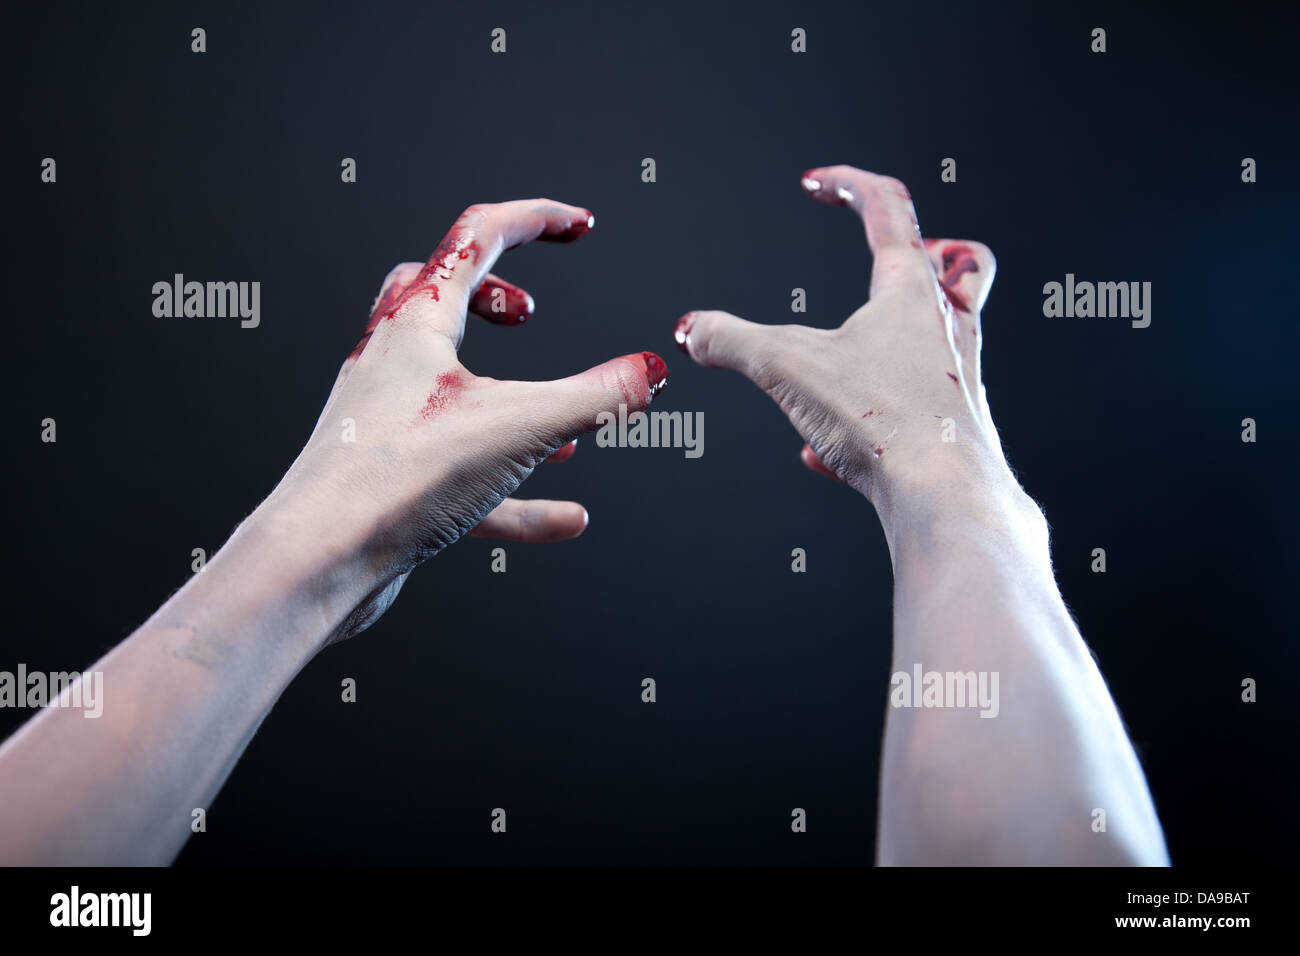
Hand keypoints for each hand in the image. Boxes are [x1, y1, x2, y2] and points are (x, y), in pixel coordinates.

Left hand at [269, 200, 668, 639]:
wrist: (320, 561)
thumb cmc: (394, 479)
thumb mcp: (520, 427)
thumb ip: (595, 398)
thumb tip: (647, 373)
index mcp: (417, 324)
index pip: (479, 237)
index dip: (535, 220)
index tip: (578, 225)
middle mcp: (392, 363)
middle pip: (437, 297)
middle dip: (492, 296)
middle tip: (526, 312)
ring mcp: (388, 421)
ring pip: (454, 392)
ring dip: (513, 401)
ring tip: (566, 430)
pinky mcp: (393, 479)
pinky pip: (465, 474)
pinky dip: (517, 491)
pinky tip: (564, 519)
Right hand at [673, 165, 1010, 531]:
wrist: (944, 497)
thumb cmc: (888, 422)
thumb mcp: (787, 368)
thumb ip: (731, 341)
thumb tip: (694, 330)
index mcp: (910, 292)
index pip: (887, 208)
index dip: (846, 185)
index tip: (816, 184)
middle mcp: (944, 328)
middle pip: (959, 262)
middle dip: (925, 249)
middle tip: (891, 255)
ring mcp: (953, 378)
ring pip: (936, 338)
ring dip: (888, 340)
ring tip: (846, 359)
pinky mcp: (949, 429)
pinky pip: (909, 409)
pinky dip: (867, 418)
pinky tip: (823, 452)